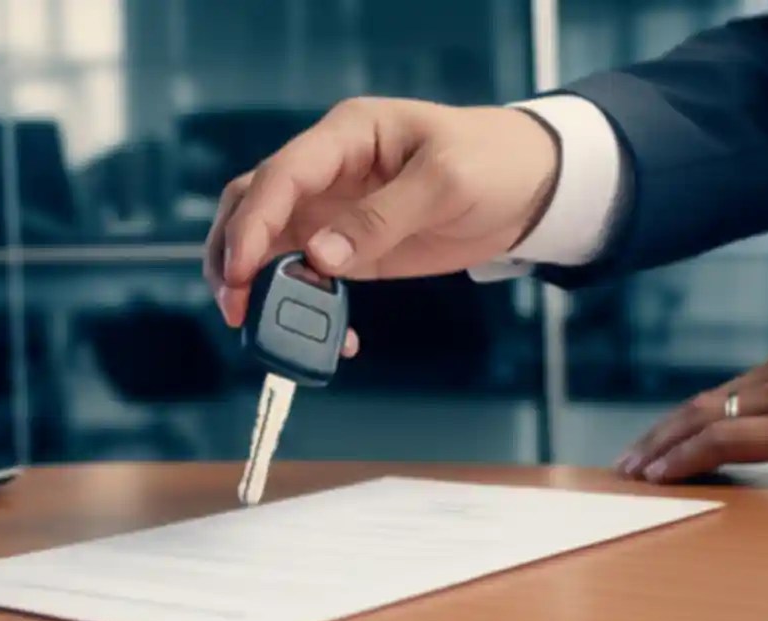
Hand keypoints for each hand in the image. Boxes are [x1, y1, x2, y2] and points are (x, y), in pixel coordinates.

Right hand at [202, 97, 559, 353]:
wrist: (533, 186)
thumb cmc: (494, 160)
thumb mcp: (446, 182)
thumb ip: (382, 219)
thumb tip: (318, 259)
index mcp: (346, 137)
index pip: (280, 176)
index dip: (253, 223)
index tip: (242, 272)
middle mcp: (328, 171)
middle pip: (252, 205)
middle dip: (234, 255)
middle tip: (235, 307)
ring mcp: (335, 211)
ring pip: (270, 245)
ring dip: (258, 287)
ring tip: (264, 330)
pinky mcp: (351, 248)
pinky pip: (310, 278)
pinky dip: (306, 309)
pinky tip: (330, 337)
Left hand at [617, 333, 767, 485]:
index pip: (734, 387)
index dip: (692, 416)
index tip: (664, 437)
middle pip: (708, 398)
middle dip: (664, 430)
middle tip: (631, 456)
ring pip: (705, 416)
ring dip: (663, 446)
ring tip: (634, 471)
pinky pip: (722, 439)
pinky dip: (683, 456)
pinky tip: (662, 474)